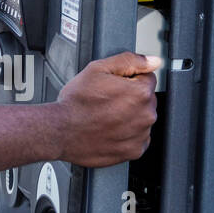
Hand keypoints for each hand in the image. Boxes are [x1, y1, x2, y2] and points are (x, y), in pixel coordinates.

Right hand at [57, 52, 160, 166]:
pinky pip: (138, 139)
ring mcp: (140, 135)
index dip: (130, 79)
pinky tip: (110, 130)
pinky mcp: (133, 151)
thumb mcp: (98, 69)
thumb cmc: (76, 103)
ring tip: (106, 117)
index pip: (147, 78)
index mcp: (140, 92)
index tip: (115, 86)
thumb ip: (129, 61)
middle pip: (146, 100)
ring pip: (141, 119)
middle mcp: (145, 115)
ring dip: (130, 117)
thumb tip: (152, 61)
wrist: (60, 130)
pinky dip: (127, 135)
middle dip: (131, 98)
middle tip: (107, 102)